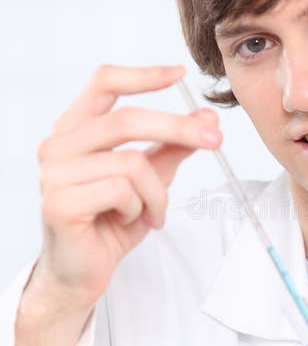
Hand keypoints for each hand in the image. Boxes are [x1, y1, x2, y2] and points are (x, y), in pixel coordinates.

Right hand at [33, 63, 221, 309]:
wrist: (83, 272)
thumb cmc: (111, 221)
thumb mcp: (150, 179)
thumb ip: (172, 147)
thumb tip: (207, 120)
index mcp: (74, 129)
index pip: (104, 82)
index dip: (143, 75)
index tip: (181, 73)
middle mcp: (57, 145)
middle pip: (126, 119)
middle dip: (178, 129)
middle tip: (215, 142)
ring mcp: (54, 173)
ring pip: (131, 163)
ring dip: (157, 191)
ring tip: (154, 211)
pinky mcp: (59, 202)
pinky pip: (122, 191)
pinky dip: (141, 208)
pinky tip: (134, 220)